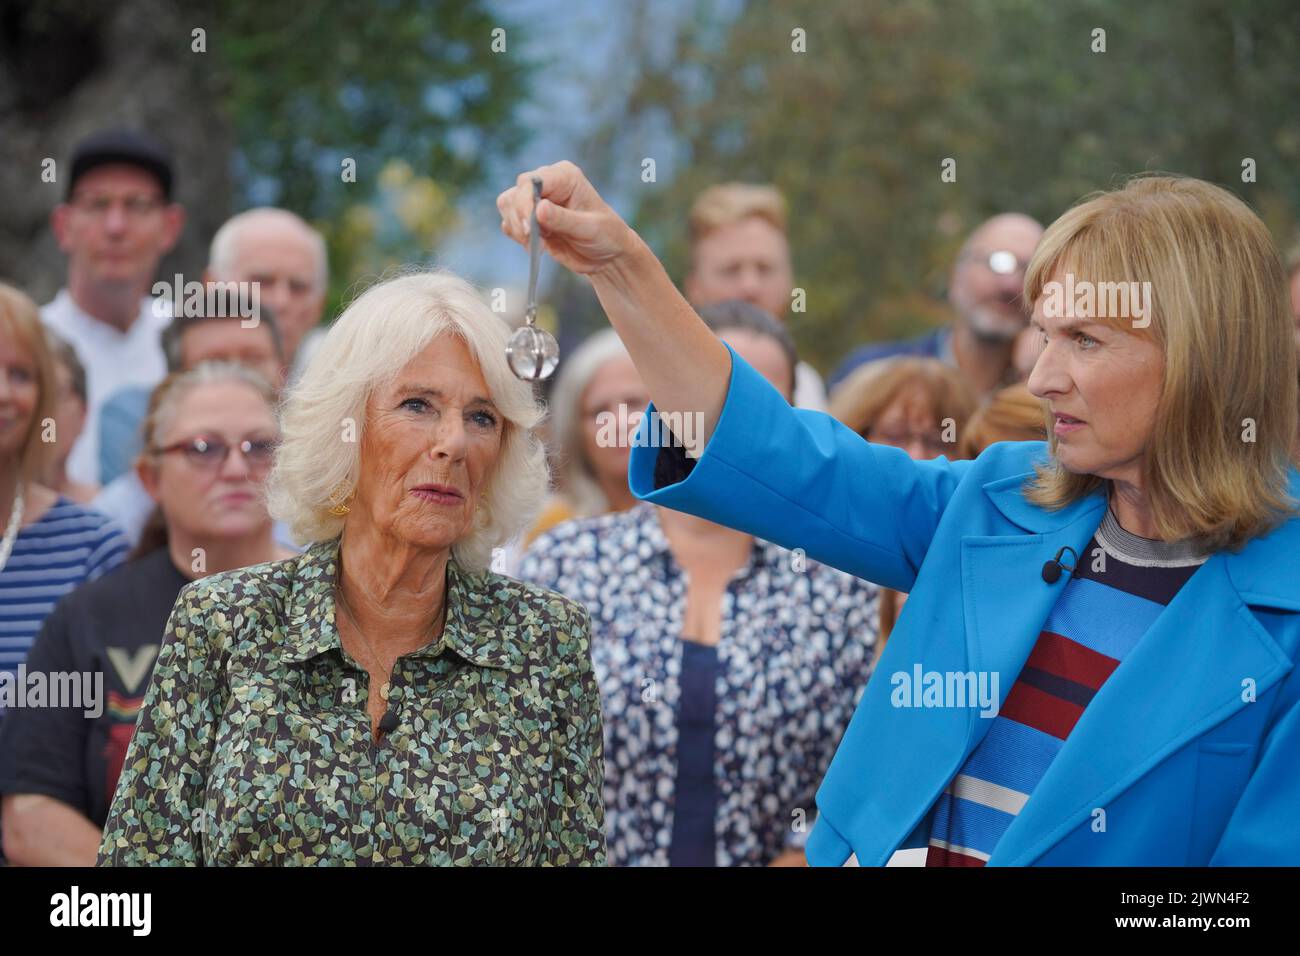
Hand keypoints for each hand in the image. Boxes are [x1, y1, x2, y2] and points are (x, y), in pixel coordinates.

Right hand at [496, 161, 638, 276]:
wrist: (608, 256)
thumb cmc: (606, 235)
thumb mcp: (589, 228)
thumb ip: (563, 219)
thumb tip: (538, 209)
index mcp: (564, 176)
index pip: (530, 182)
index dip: (524, 203)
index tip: (530, 227)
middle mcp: (547, 184)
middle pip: (514, 194)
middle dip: (519, 219)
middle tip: (534, 240)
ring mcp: (536, 201)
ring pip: (507, 207)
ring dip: (518, 230)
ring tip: (541, 245)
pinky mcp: (531, 220)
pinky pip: (510, 224)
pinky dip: (518, 237)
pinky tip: (539, 247)